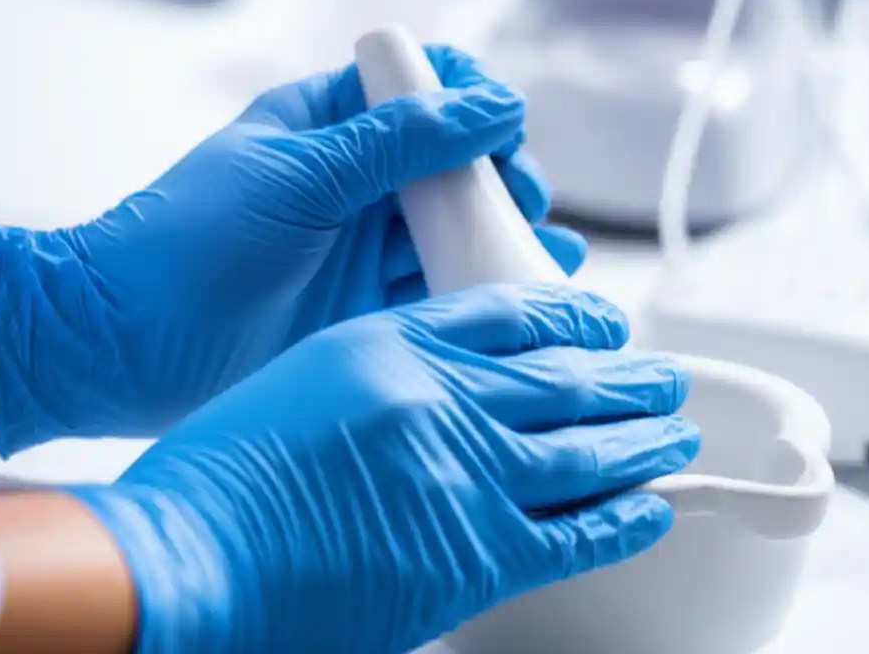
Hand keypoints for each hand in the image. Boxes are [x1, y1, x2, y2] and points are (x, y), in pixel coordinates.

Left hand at [0, 45, 585, 454]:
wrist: (126, 345)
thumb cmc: (190, 242)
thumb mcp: (301, 175)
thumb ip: (400, 140)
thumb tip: (495, 104)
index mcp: (331, 126)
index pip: (421, 87)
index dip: (471, 99)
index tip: (502, 129)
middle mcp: (358, 184)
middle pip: (458, 161)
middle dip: (503, 173)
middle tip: (521, 197)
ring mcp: (367, 249)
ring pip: (460, 227)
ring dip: (509, 231)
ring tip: (546, 249)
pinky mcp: (373, 310)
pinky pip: (447, 289)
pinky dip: (491, 287)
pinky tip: (532, 291)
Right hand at [70, 284, 697, 652]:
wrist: (191, 554)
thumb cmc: (220, 478)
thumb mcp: (301, 383)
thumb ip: (381, 377)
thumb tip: (437, 394)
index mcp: (395, 345)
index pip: (511, 314)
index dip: (571, 316)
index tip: (602, 320)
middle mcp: (445, 398)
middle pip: (566, 377)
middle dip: (626, 376)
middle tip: (664, 375)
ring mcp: (469, 473)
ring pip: (588, 448)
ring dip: (644, 440)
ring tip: (677, 431)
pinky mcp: (478, 552)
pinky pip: (576, 531)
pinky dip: (625, 519)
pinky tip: (655, 508)